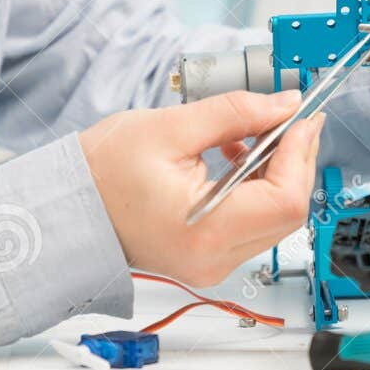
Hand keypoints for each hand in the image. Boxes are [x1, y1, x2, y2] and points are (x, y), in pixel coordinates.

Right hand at [79, 90, 323, 286]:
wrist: (68, 208)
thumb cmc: (101, 174)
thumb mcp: (170, 127)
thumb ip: (236, 113)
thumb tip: (284, 106)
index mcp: (205, 230)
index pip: (285, 199)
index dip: (301, 153)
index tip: (302, 117)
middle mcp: (213, 258)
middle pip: (287, 212)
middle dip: (294, 160)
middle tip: (287, 118)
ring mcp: (212, 263)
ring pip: (275, 218)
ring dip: (276, 172)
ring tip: (251, 134)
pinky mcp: (208, 257)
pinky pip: (252, 224)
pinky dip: (256, 188)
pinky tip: (236, 157)